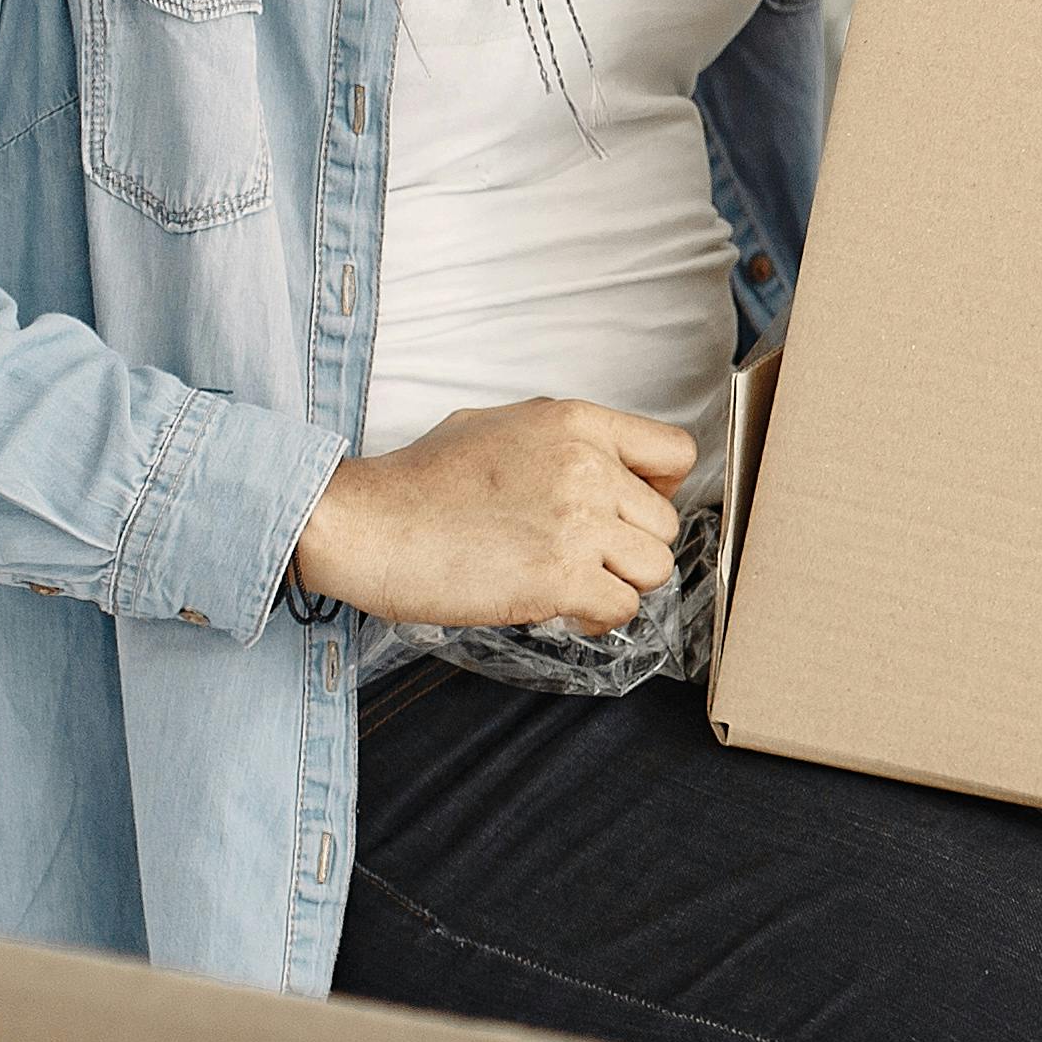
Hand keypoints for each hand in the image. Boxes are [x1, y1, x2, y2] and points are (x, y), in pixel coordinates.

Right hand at [293, 398, 693, 628]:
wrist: (365, 523)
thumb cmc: (418, 481)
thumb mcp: (498, 427)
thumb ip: (560, 441)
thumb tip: (600, 463)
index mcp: (576, 423)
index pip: (676, 453)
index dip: (660, 489)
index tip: (630, 510)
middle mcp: (587, 468)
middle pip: (665, 523)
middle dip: (630, 547)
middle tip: (585, 558)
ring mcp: (577, 523)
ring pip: (654, 569)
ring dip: (619, 585)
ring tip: (574, 584)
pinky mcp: (560, 578)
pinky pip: (622, 610)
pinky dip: (598, 619)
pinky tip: (564, 610)